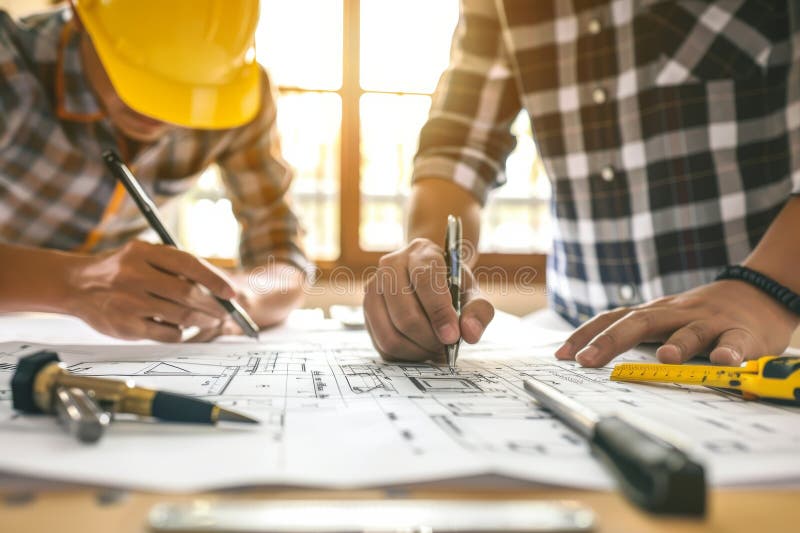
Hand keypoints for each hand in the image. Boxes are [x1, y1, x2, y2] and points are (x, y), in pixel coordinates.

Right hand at [68, 240, 236, 341]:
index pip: (188, 264)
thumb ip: (174, 264)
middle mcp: (134, 275)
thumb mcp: (142, 253)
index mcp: (142, 252)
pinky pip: (166, 334)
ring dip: (202, 320)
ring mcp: (129, 302)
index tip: (231, 293)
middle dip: (213, 305)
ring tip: (211, 319)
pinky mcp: (125, 326)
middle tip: (225, 310)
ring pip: (181, 316)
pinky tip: (182, 328)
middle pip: (188, 293)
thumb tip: (216, 283)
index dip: (214, 279)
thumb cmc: (119, 269)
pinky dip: (181, 332)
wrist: (76, 285)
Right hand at [363, 238, 494, 361]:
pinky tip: (420, 348)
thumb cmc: (451, 285)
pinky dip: (405, 355)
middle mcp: (390, 265)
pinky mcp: (366, 310)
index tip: (452, 337)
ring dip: (417, 350)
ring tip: (435, 349)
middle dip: (429, 338)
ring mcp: (373, 287)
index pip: (424, 280)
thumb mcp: (471, 292)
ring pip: (391, 334)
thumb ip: (478, 311)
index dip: (439, 312)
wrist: (426, 277)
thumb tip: (470, 333)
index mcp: (420, 252)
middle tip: (446, 346)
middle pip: (405, 314)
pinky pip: (382, 344)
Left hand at [555, 280, 799, 366]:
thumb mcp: (662, 321)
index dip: (585, 335)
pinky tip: (723, 360)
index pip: (611, 320)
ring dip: (679, 343)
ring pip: (691, 330)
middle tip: (587, 361)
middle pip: (639, 322)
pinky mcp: (743, 332)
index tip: (561, 355)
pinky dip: (730, 350)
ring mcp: (709, 321)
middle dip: (610, 341)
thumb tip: (589, 355)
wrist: (756, 294)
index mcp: (652, 314)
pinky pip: (736, 340)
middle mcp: (675, 313)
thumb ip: (634, 335)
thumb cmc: (699, 316)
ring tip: (667, 358)